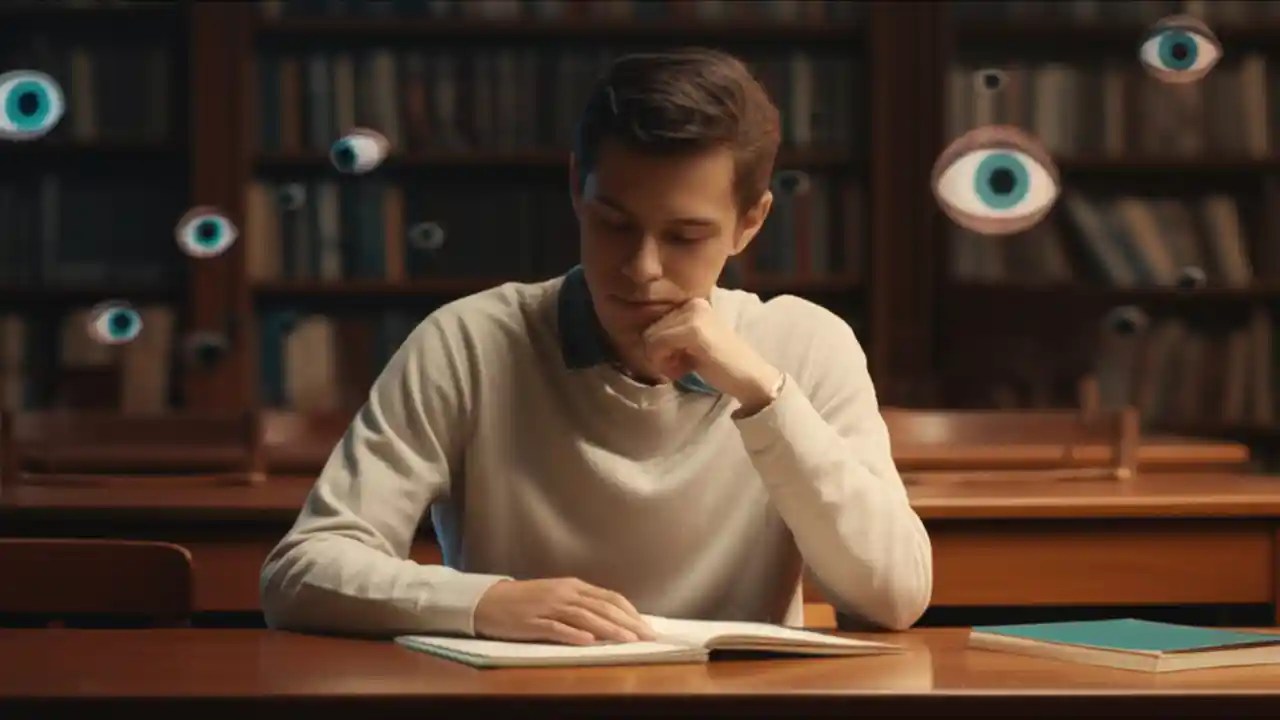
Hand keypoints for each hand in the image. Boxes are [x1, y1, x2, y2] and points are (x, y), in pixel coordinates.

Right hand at [473, 578, 657, 645]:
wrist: (490, 601)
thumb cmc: (527, 600)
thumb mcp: (558, 596)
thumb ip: (583, 605)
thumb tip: (612, 620)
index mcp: (574, 585)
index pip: (609, 597)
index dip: (630, 612)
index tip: (647, 626)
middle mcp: (565, 593)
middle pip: (602, 607)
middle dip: (628, 623)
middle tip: (647, 637)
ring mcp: (549, 607)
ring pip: (585, 617)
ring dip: (609, 629)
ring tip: (628, 640)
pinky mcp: (533, 622)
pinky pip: (557, 628)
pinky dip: (574, 635)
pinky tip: (589, 642)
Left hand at [641, 298, 781, 411]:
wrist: (750, 378)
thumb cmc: (720, 364)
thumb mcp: (690, 343)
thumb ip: (670, 336)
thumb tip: (640, 340)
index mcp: (692, 303)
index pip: (654, 324)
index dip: (660, 348)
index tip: (679, 359)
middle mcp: (693, 303)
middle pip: (649, 331)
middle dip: (660, 355)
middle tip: (681, 366)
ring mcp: (694, 315)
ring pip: (650, 339)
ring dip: (662, 361)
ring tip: (683, 368)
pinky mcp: (694, 330)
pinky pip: (658, 346)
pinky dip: (666, 365)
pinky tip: (685, 369)